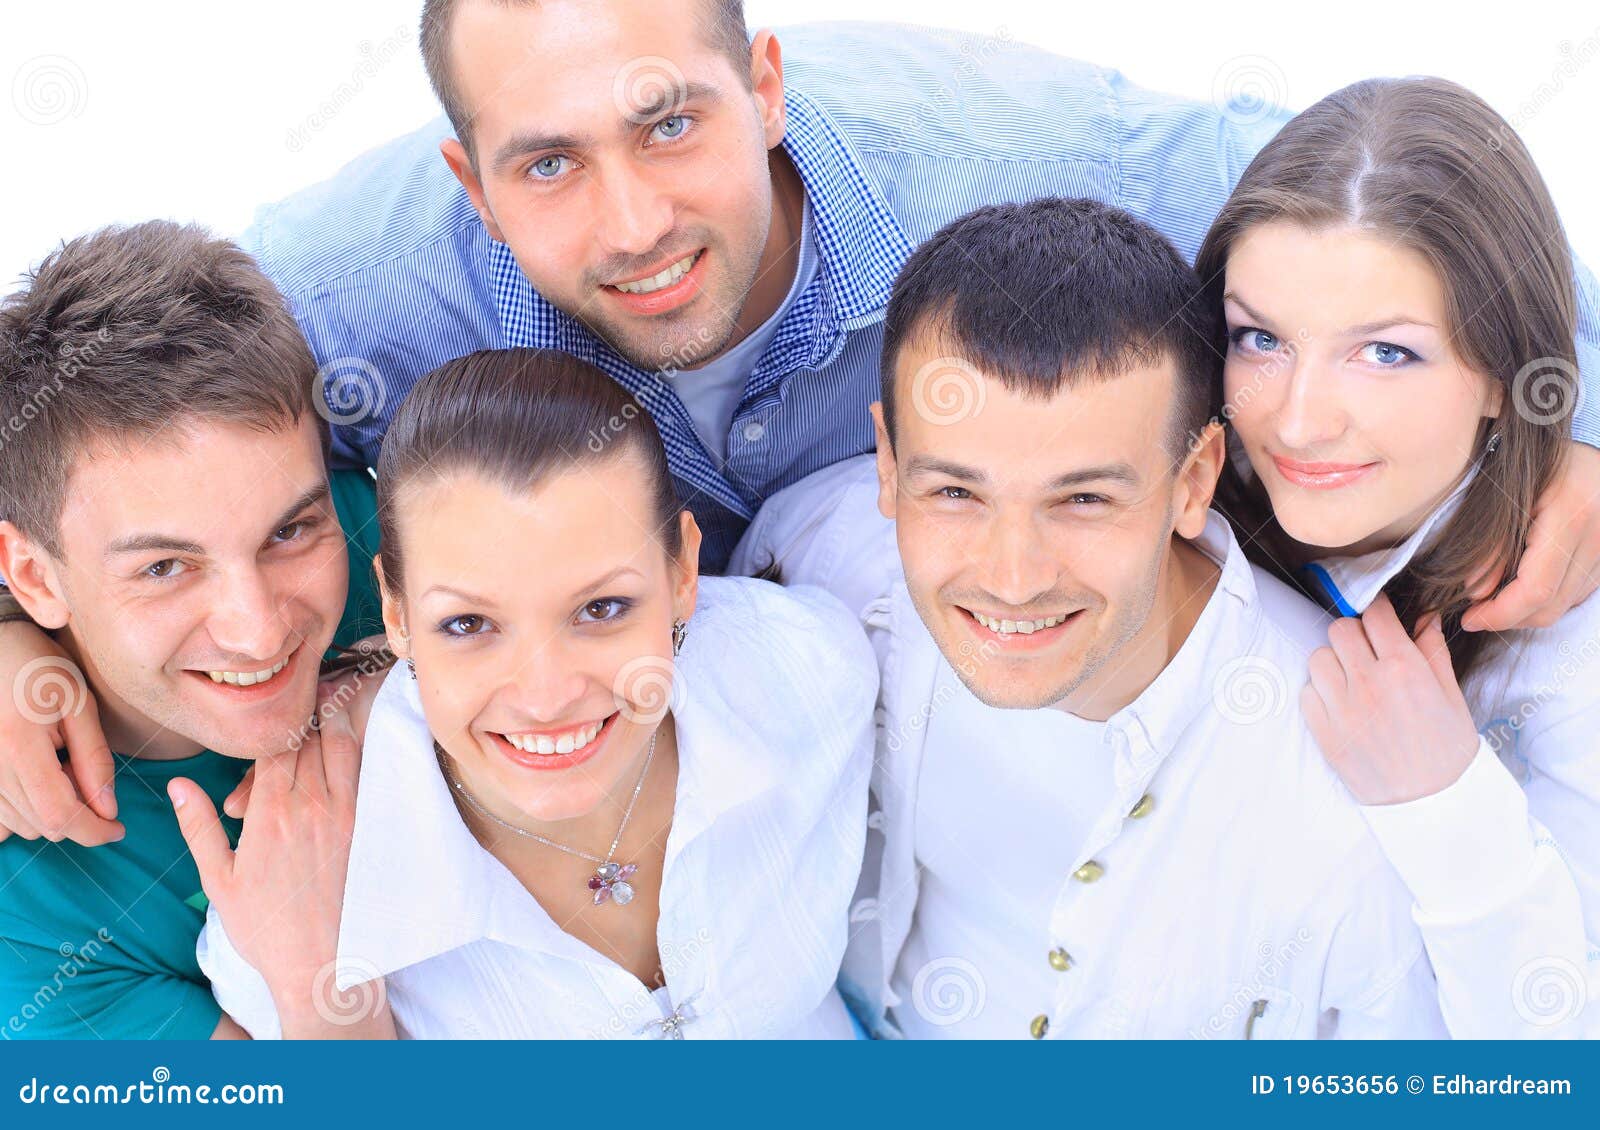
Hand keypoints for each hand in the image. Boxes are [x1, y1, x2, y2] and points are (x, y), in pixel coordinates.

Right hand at [0, 620, 120, 844]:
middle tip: (87, 776)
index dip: (94, 831)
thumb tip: (107, 810)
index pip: (59, 816)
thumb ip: (94, 759)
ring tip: (59, 767)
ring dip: (49, 813)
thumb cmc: (39, 669)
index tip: (118, 829)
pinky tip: (35, 782)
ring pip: (19, 826)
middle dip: (77, 816)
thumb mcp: (80, 704)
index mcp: (17, 746)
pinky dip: (21, 814)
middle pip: (40, 825)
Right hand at [170, 697, 388, 1037]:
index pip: (274, 746)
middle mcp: (311, 807)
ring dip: (339, 720)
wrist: (322, 964)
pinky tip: (360, 734)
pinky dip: (361, 749)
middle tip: (314, 681)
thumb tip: (178, 786)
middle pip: (312, 737)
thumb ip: (198, 828)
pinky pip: (366, 774)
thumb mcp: (219, 881)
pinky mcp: (368, 826)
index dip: (277, 717)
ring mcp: (345, 815)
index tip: (280, 696)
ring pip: (344, 748)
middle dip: (310, 708)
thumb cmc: (267, 928)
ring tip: (338, 694)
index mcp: (270, 815)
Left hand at [1302, 595, 1481, 804]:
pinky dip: (1320, 694)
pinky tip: (1341, 705)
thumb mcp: (1452, 697)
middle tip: (1365, 651)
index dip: (1377, 612)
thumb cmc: (1448, 752)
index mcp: (1404, 669)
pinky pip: (1307, 694)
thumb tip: (1425, 618)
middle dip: (1353, 635)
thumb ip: (1433, 652)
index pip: (1375, 616)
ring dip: (1334, 663)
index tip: (1378, 617)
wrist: (1432, 804)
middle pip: (1340, 630)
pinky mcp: (1324, 733)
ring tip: (1352, 680)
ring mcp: (1342, 708)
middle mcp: (1369, 683)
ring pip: (1318, 658)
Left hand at [1463, 442, 1599, 630]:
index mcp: (1571, 516)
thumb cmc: (1537, 462)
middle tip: (1476, 611)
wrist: (1588, 446)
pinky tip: (1523, 582)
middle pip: (1552, 606)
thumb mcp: (1503, 491)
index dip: (1499, 614)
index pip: (1536, 590)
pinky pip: (1577, 593)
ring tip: (1496, 595)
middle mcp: (1598, 537)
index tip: (1470, 618)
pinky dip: (1548, 597)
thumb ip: (1489, 542)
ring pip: (1566, 604)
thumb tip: (1474, 592)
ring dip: (1528, 610)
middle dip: (1509, 618)